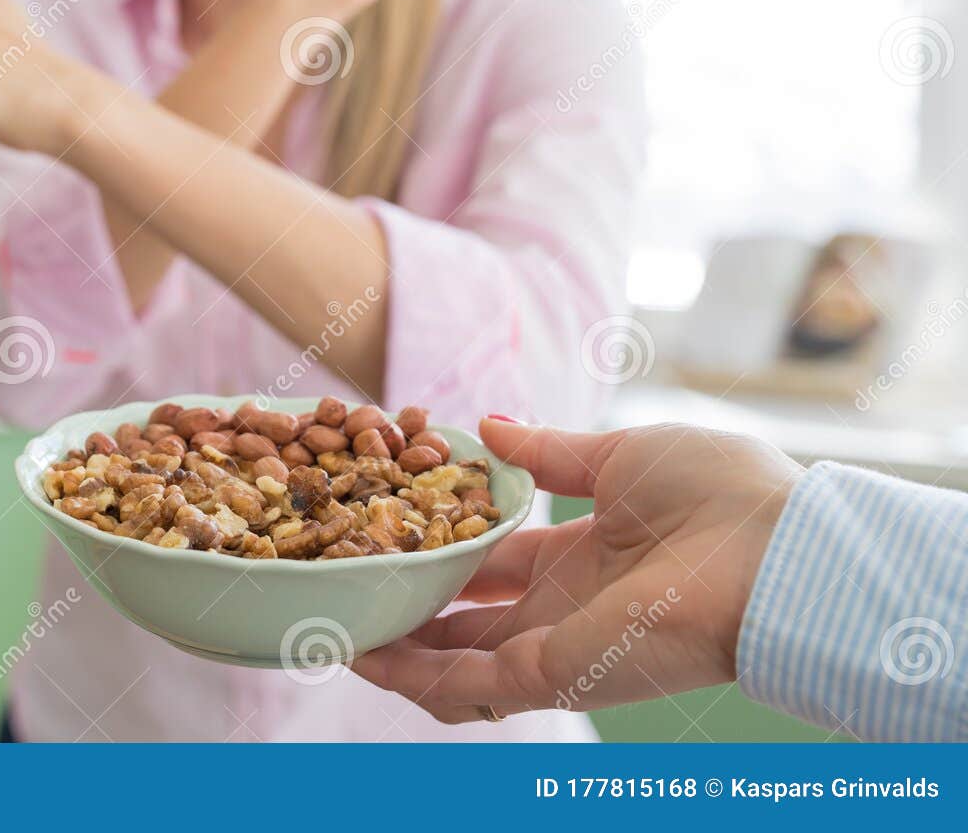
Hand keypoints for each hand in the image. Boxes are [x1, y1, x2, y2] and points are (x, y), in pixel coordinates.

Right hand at [351, 416, 804, 721]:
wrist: (777, 551)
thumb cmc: (720, 493)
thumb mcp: (621, 454)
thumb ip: (550, 453)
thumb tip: (488, 427)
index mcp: (585, 552)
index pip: (495, 559)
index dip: (442, 549)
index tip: (389, 531)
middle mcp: (567, 605)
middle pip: (468, 615)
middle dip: (409, 603)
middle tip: (348, 582)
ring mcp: (560, 644)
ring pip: (456, 659)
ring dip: (396, 646)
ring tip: (335, 625)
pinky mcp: (557, 673)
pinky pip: (470, 684)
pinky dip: (413, 674)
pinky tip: (362, 653)